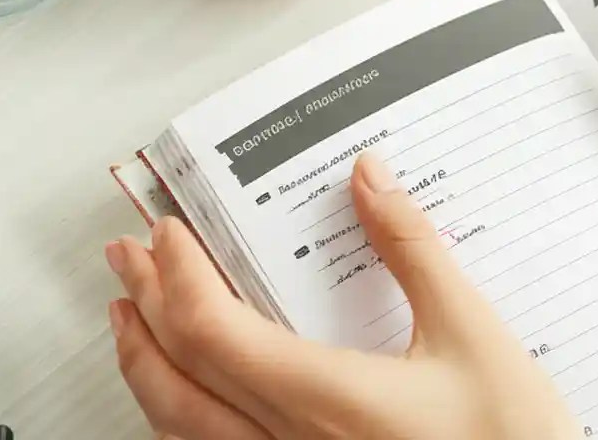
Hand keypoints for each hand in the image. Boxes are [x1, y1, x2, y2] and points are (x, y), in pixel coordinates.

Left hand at [105, 154, 578, 439]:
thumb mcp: (472, 335)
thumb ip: (414, 252)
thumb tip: (371, 182)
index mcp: (326, 398)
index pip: (213, 330)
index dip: (176, 275)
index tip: (167, 233)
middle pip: (179, 376)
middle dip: (142, 308)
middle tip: (125, 259)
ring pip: (182, 427)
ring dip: (146, 365)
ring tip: (129, 323)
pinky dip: (181, 414)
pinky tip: (189, 397)